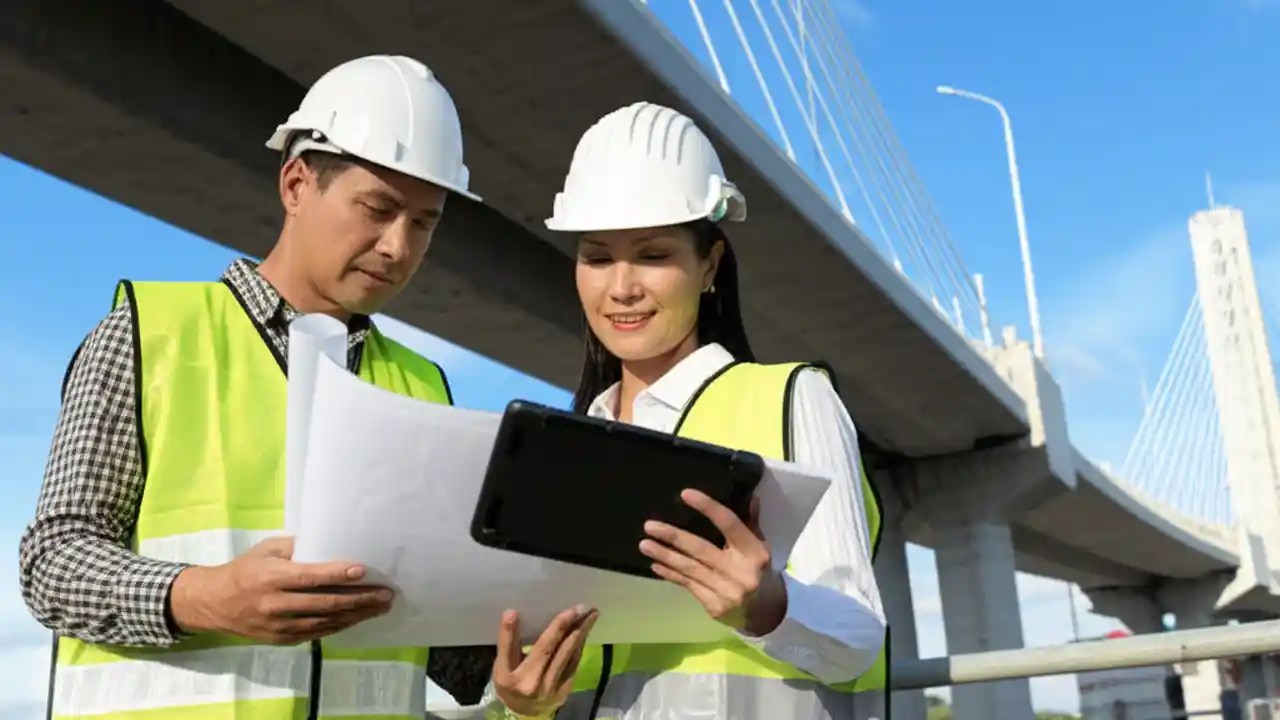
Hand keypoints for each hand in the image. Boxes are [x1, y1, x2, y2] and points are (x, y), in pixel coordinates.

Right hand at [169, 536, 392, 643]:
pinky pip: (315, 634)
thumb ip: (296, 547)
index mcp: (271, 578)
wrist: (214, 603)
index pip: (310, 577)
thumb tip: (330, 540)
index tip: (364, 572)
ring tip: (379, 608)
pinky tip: (356, 619)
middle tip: (385, 595)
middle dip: (359, 600)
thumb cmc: (245, 570)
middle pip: (324, 604)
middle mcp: (275, 604)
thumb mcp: (266, 550)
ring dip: (355, 616)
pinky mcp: (280, 639)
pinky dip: (338, 626)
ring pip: (324, 623)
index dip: (338, 575)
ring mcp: (278, 625)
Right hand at [493, 606, 598, 717]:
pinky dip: (580, 645)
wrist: (526, 713)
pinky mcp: (565, 689)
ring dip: (580, 633)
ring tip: (590, 614)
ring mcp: (551, 688)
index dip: (511, 632)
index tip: (515, 612)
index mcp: (510, 678)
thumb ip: (507, 642)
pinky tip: (585, 631)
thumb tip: (512, 613)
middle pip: (547, 650)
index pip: (510, 650)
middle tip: (577, 608)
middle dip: (562, 627)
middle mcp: (531, 683)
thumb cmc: (512, 683)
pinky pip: (574, 663)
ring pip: (566, 655)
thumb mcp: (502, 666)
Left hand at [640, 490, 786, 634]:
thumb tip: (749, 495)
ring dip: (664, 555)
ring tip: (644, 544)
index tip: (685, 494)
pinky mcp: (714, 606)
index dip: (708, 508)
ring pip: (689, 569)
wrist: (764, 613)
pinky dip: (670, 574)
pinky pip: (687, 585)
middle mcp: (740, 572)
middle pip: (701, 549)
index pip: (729, 525)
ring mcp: (726, 591)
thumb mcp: (759, 547)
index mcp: (754, 552)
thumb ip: (750, 523)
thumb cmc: (758, 572)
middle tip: (649, 526)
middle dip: (673, 536)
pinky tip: (655, 565)